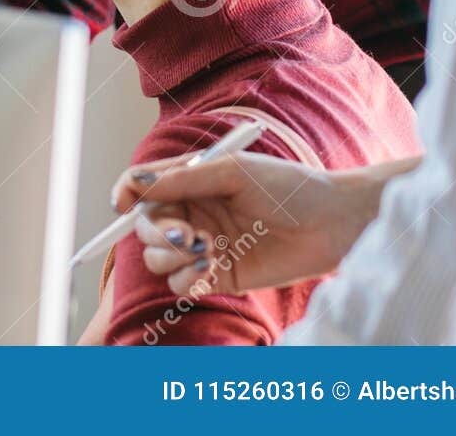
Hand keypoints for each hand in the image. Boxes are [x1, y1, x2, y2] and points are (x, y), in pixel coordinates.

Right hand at [110, 152, 400, 297]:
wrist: (333, 224)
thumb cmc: (288, 187)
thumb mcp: (232, 172)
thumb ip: (182, 178)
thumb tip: (135, 184)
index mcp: (192, 181)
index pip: (142, 187)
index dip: (125, 193)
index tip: (122, 203)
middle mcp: (193, 214)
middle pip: (145, 228)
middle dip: (157, 233)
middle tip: (188, 236)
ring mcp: (204, 247)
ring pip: (157, 259)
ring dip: (173, 257)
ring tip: (209, 250)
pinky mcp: (219, 277)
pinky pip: (180, 284)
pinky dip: (188, 278)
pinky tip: (214, 268)